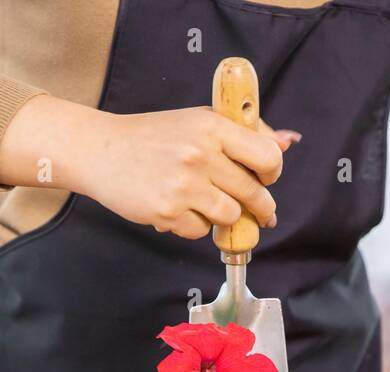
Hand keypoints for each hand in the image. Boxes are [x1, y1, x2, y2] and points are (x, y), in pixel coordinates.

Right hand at [0, 95, 299, 238]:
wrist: (100, 150)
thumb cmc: (153, 136)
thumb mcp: (198, 122)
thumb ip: (245, 133)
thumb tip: (289, 141)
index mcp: (212, 127)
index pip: (268, 157)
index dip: (273, 173)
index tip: (266, 178)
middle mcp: (200, 155)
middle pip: (253, 194)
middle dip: (260, 207)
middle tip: (261, 212)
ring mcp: (183, 185)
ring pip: (230, 216)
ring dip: (224, 216)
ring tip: (207, 204)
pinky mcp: (167, 211)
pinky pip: (200, 231)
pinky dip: (194, 225)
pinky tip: (178, 209)